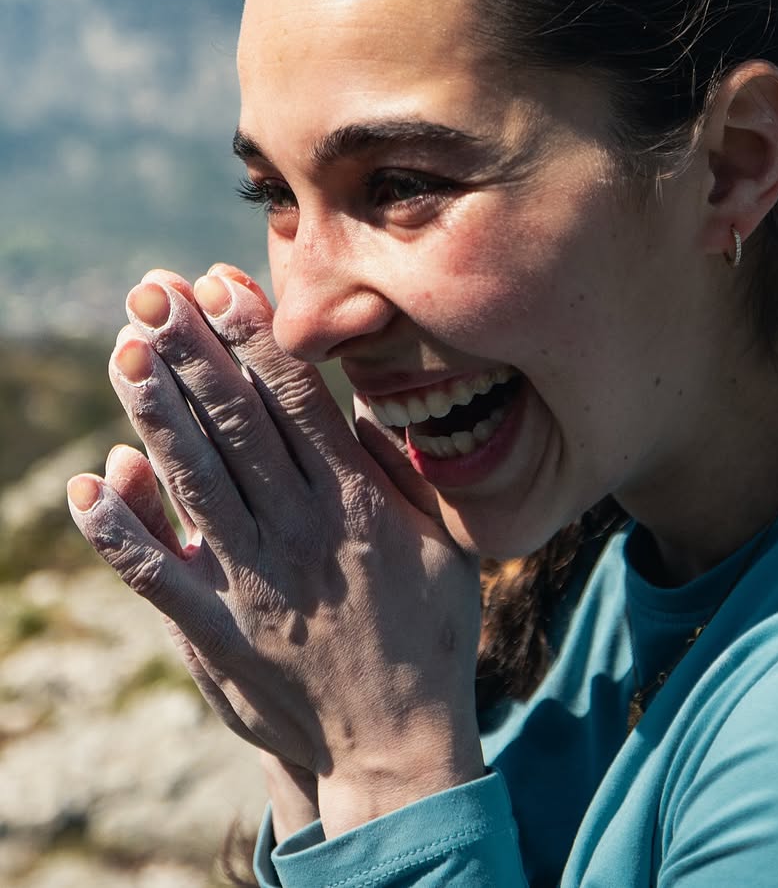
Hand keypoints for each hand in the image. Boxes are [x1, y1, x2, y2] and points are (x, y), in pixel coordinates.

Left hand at [68, 267, 483, 833]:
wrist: (402, 741)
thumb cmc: (433, 630)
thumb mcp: (442, 539)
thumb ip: (400, 471)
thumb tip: (360, 406)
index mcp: (356, 502)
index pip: (296, 400)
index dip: (254, 336)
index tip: (220, 283)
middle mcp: (302, 530)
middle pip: (237, 424)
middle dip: (194, 351)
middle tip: (153, 291)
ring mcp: (256, 581)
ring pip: (196, 480)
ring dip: (156, 413)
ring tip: (125, 350)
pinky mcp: (220, 633)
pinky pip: (160, 577)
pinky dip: (120, 532)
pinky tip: (87, 482)